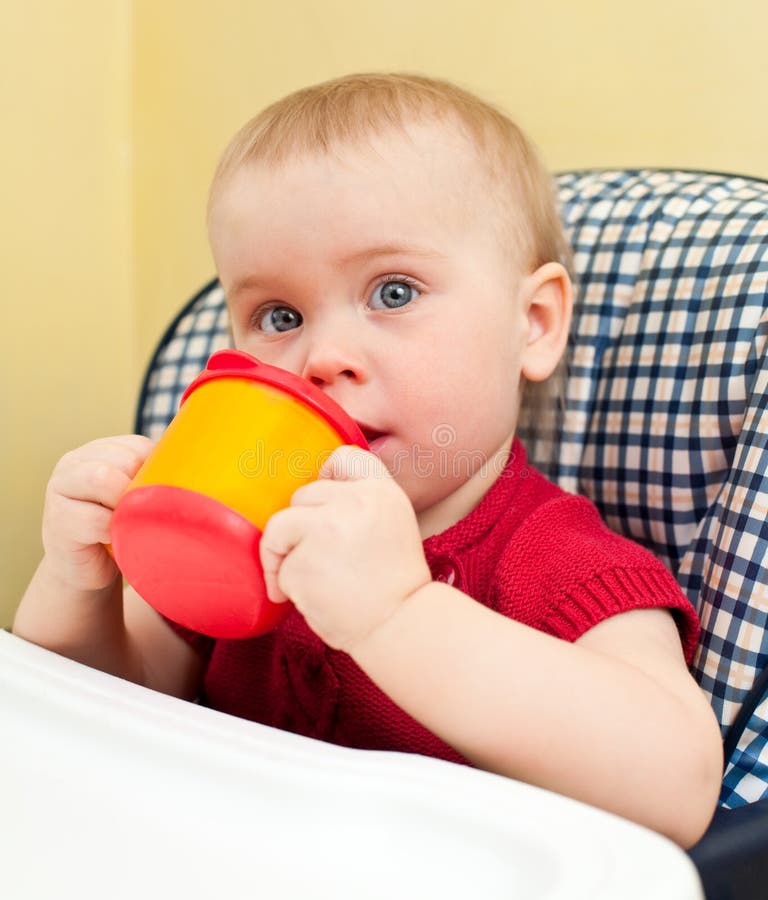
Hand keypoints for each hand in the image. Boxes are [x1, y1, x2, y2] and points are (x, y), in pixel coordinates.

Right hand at [42, 435, 154, 591]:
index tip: (159, 496)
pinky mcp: (57, 519)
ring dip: (125, 506)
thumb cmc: (121, 528)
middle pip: (123, 459)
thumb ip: (154, 477)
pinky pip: (94, 519)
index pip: (139, 446)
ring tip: (128, 524)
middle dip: (141, 489)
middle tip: (143, 514)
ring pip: (103, 479)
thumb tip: (200, 472)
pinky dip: (111, 531)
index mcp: (100, 450)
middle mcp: (76, 462)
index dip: (157, 471)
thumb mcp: (138, 496)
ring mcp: (60, 487)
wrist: (88, 569)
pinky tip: (112, 539)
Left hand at [259, 446, 431, 652]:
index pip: (343, 457)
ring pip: (279, 527)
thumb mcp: (391, 524)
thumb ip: (358, 503)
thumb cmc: (391, 583)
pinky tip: (316, 598)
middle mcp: (355, 502)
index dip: (325, 478)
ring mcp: (327, 530)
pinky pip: (277, 567)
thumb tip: (309, 497)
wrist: (400, 626)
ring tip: (305, 580)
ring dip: (282, 556)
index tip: (323, 506)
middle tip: (320, 561)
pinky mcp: (303, 563)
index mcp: (381, 491)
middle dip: (300, 530)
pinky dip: (287, 587)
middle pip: (301, 497)